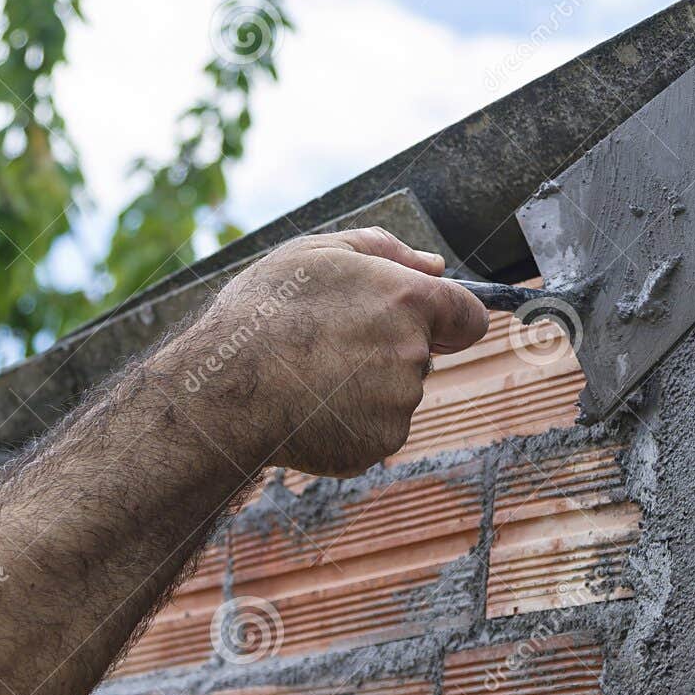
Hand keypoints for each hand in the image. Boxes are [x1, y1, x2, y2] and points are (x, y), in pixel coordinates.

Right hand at [162, 227, 489, 476]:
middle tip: (329, 343)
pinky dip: (353, 421)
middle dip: (389, 348)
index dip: (451, 318)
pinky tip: (313, 406)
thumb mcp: (316, 253)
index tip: (431, 323)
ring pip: (398, 392)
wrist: (224, 391)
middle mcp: (413, 354)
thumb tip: (436, 265)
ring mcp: (400, 404)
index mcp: (408, 300)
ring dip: (367, 385)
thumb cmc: (262, 315)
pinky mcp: (381, 443)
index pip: (470, 315)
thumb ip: (387, 251)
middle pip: (423, 354)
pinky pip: (378, 428)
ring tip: (311, 375)